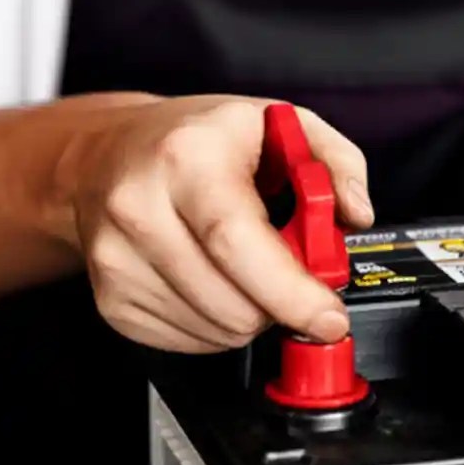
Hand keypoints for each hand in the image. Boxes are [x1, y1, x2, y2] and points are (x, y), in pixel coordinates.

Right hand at [60, 95, 372, 352]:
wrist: (108, 154)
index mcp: (187, 156)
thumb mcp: (281, 123)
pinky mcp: (110, 300)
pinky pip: (189, 341)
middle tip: (296, 279)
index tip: (328, 316)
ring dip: (253, 315)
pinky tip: (218, 282)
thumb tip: (356, 214)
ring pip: (216, 329)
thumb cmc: (200, 139)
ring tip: (249, 268)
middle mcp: (140, 207)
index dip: (291, 291)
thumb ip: (337, 164)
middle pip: (231, 300)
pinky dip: (220, 324)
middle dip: (283, 306)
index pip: (237, 241)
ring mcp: (117, 259)